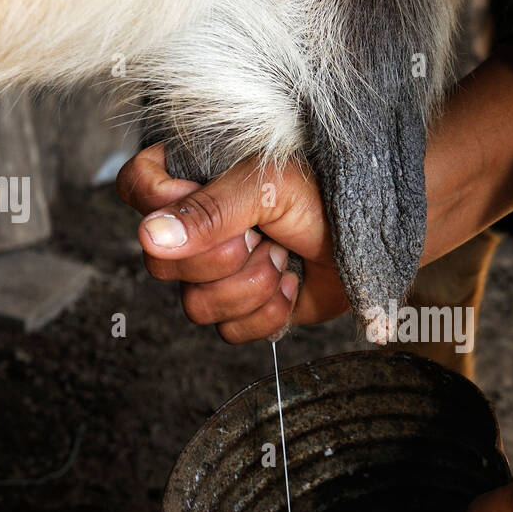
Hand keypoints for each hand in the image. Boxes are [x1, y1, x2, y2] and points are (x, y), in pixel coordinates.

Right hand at [117, 143, 347, 341]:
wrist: (375, 235)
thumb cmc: (326, 194)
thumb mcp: (268, 188)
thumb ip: (209, 210)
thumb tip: (149, 236)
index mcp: (192, 179)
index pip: (137, 190)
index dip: (167, 209)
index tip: (219, 209)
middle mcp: (195, 229)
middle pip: (161, 265)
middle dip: (225, 257)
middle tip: (266, 235)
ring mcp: (216, 272)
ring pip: (195, 307)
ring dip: (252, 286)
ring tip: (285, 257)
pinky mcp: (243, 308)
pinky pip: (229, 332)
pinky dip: (270, 312)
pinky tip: (292, 282)